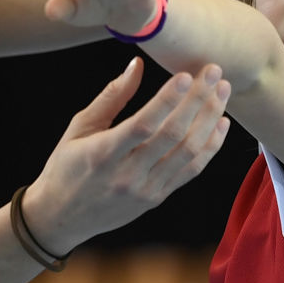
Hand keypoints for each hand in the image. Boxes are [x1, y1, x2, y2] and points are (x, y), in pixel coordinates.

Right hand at [19, 57, 231, 252]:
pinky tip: (221, 123)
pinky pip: (191, 171)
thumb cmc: (65, 166)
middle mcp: (127, 175)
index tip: (186, 74)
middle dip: (198, 100)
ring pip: (188, 153)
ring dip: (210, 119)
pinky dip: (210, 146)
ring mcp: (146, 190)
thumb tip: (136, 65)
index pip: (143, 125)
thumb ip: (110, 97)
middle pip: (173, 136)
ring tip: (223, 91)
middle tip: (214, 72)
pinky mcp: (157, 198)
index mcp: (103, 154)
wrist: (60, 218)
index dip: (167, 100)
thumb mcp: (79, 128)